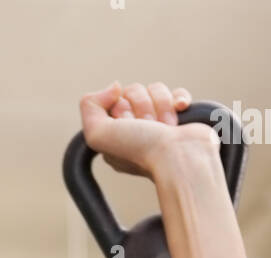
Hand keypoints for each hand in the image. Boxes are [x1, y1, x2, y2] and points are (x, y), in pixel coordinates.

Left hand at [79, 80, 217, 181]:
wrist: (180, 158)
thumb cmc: (141, 151)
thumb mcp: (97, 134)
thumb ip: (89, 106)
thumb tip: (114, 86)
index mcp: (116, 135)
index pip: (114, 99)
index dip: (121, 108)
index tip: (128, 127)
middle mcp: (136, 129)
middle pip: (134, 91)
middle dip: (142, 106)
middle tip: (148, 128)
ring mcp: (159, 123)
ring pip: (156, 89)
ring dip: (161, 105)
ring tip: (165, 128)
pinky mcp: (181, 117)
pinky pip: (177, 94)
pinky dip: (179, 98)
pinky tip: (180, 110)